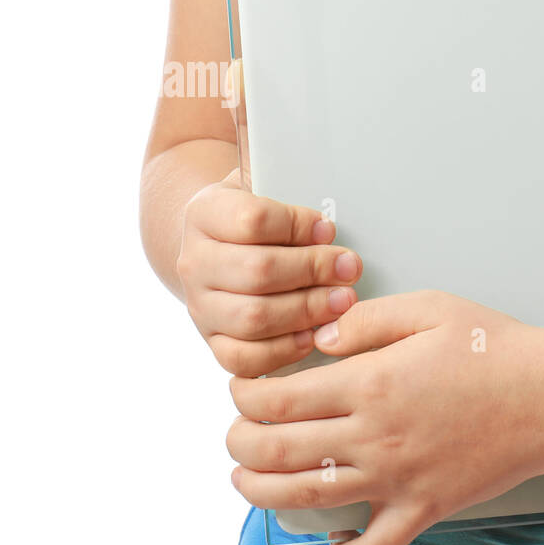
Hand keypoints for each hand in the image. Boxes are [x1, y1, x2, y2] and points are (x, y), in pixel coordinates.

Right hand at [177, 170, 363, 376]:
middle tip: (349, 269)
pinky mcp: (212, 340)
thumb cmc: (256, 218)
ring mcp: (200, 305)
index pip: (253, 220)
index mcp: (204, 214)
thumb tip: (326, 220)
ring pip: (253, 317)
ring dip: (307, 310)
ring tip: (342, 301)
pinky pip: (243, 357)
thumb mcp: (265, 187)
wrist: (218, 246)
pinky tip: (312, 335)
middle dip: (312, 271)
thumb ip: (290, 187)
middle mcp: (194, 262)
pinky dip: (283, 350)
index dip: (297, 225)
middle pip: (258, 271)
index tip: (329, 229)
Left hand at [225, 291, 543, 544]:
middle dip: (238, 446)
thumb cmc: (494, 346)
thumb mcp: (428, 308)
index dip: (243, 397)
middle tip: (237, 435)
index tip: (243, 390)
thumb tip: (313, 342)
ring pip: (306, 500)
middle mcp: (373, 439)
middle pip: (274, 455)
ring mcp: (397, 480)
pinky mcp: (424, 509)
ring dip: (263, 494)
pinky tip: (337, 537)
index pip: (273, 402)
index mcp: (368, 385)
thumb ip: (363, 321)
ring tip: (250, 480)